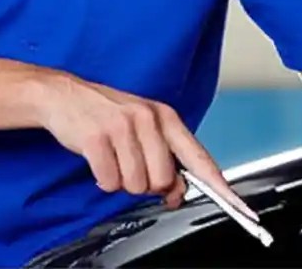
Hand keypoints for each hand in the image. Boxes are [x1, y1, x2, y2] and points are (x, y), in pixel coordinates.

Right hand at [34, 74, 254, 216]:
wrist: (63, 95)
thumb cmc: (106, 113)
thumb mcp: (142, 127)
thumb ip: (166, 158)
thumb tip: (177, 193)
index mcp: (164, 116)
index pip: (198, 157)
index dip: (219, 185)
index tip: (238, 205)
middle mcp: (147, 119)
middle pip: (162, 180)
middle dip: (145, 182)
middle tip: (129, 163)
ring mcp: (121, 127)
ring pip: (136, 185)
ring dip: (121, 181)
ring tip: (112, 157)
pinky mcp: (97, 138)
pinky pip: (109, 182)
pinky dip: (102, 179)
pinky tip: (98, 159)